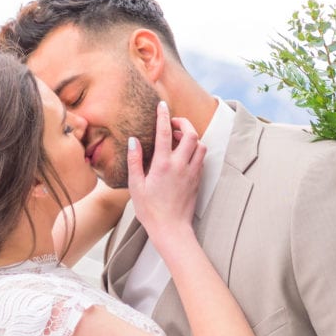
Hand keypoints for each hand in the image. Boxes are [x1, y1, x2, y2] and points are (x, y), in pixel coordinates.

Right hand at [128, 101, 203, 246]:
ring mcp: (192, 173)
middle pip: (191, 134)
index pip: (165, 133)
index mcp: (163, 165)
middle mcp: (181, 166)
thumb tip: (133, 141)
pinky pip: (201, 158)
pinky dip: (195, 150)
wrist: (171, 229)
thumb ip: (135, 161)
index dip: (164, 116)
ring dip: (192, 137)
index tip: (162, 106)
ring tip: (178, 139)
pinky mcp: (197, 180)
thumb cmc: (150, 210)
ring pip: (201, 145)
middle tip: (173, 123)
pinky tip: (184, 154)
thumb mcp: (136, 186)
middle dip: (184, 123)